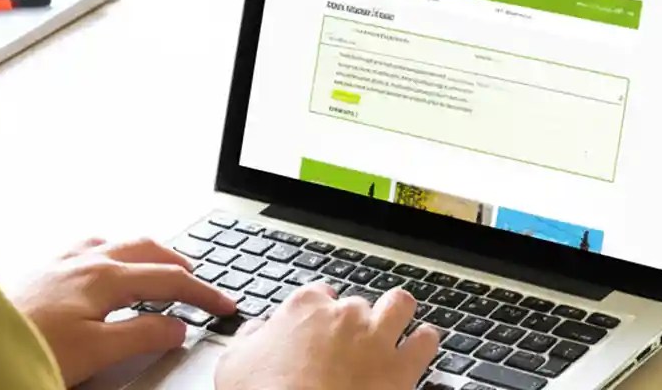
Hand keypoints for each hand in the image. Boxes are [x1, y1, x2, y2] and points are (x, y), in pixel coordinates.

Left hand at [14, 237, 236, 385]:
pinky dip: (114, 251)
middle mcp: (85, 259)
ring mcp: (62, 260)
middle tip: (201, 283)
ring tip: (162, 268)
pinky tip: (107, 263)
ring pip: (119, 242)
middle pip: (148, 249)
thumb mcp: (96, 352)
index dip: (203, 293)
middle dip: (180, 264)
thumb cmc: (29, 347)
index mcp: (104, 276)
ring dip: (148, 253)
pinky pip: (89, 246)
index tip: (225, 305)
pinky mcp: (43, 269)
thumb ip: (141, 334)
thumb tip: (177, 325)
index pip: (169, 279)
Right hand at [215, 283, 438, 389]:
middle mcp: (344, 315)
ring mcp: (376, 338)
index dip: (320, 311)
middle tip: (352, 342)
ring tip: (397, 328)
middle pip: (358, 303)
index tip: (320, 326)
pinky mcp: (402, 367)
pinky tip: (419, 350)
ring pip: (400, 305)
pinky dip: (424, 343)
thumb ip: (251, 339)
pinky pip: (426, 341)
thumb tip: (258, 331)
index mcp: (304, 308)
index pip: (318, 294)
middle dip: (357, 321)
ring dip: (399, 314)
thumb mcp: (235, 363)